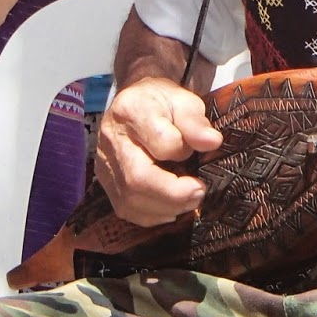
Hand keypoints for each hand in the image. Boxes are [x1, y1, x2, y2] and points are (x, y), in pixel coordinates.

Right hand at [95, 77, 222, 226]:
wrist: (135, 103)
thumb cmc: (162, 102)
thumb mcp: (184, 101)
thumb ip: (196, 122)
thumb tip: (212, 142)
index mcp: (132, 110)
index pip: (160, 141)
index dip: (182, 150)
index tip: (197, 149)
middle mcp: (112, 138)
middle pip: (137, 178)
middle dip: (174, 194)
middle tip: (200, 191)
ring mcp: (105, 163)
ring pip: (130, 200)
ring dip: (166, 207)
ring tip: (190, 199)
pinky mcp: (105, 182)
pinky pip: (125, 209)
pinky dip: (152, 215)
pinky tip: (170, 207)